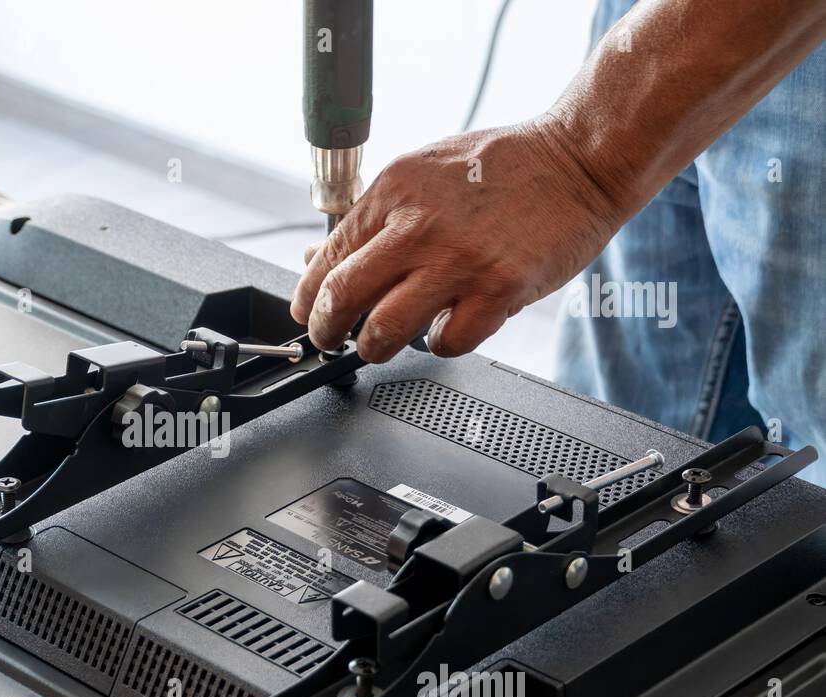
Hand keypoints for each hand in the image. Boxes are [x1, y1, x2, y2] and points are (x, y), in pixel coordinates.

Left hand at [290, 117, 628, 362]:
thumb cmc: (504, 167)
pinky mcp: (498, 289)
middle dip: (326, 330)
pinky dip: (440, 342)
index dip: (307, 297)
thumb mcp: (423, 173)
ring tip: (381, 344)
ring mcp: (458, 260)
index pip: (328, 258)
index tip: (308, 314)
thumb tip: (315, 258)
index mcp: (393, 191)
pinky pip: (446, 341)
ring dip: (375, 347)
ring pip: (384, 331)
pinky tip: (448, 325)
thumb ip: (372, 218)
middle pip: (342, 297)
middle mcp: (418, 225)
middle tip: (330, 340)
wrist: (579, 157)